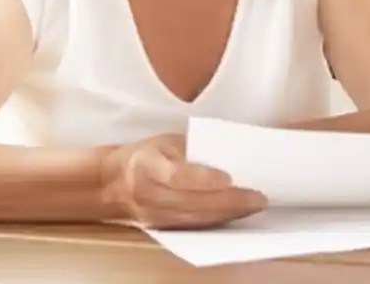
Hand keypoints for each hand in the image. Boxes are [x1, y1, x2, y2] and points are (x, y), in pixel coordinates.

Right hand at [101, 134, 264, 229]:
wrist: (111, 183)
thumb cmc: (146, 155)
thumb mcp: (166, 142)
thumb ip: (193, 148)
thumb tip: (230, 152)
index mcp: (147, 166)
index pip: (178, 176)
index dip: (203, 179)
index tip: (229, 178)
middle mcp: (149, 194)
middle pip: (192, 201)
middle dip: (228, 201)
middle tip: (258, 197)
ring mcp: (154, 214)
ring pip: (196, 217)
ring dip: (228, 213)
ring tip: (254, 205)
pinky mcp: (161, 227)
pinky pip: (193, 225)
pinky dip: (217, 220)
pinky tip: (237, 214)